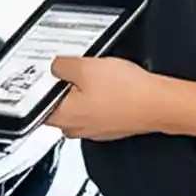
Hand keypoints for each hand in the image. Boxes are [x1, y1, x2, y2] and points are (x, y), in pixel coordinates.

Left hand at [44, 56, 167, 140]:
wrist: (159, 103)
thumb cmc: (127, 91)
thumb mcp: (84, 66)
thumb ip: (61, 66)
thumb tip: (54, 66)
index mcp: (64, 116)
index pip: (37, 105)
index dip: (39, 85)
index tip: (43, 72)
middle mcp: (77, 128)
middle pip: (58, 105)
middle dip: (62, 86)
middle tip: (73, 69)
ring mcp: (95, 129)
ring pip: (78, 106)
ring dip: (82, 91)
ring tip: (95, 74)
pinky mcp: (111, 125)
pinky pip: (96, 110)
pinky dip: (99, 97)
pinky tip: (110, 84)